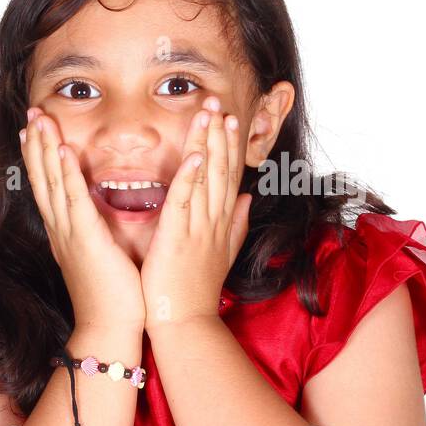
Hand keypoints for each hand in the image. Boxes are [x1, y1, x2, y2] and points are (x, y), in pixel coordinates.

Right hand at [20, 109, 145, 329]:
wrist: (108, 328)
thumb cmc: (113, 297)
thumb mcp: (102, 256)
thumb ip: (98, 232)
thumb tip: (103, 216)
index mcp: (66, 233)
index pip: (48, 187)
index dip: (41, 157)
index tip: (35, 132)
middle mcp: (61, 229)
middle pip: (42, 178)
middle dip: (36, 144)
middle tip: (31, 114)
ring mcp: (69, 233)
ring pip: (52, 182)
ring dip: (44, 149)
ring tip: (38, 120)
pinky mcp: (85, 240)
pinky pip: (73, 201)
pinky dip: (65, 175)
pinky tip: (61, 151)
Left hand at [140, 96, 251, 331]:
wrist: (184, 324)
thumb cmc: (195, 292)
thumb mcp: (222, 254)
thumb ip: (236, 224)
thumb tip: (247, 198)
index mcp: (220, 224)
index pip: (228, 177)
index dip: (230, 146)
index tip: (231, 117)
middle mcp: (213, 222)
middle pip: (222, 170)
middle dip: (222, 135)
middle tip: (220, 101)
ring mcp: (197, 229)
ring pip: (207, 179)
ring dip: (209, 144)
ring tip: (210, 113)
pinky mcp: (177, 239)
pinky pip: (185, 203)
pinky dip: (192, 178)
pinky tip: (197, 155)